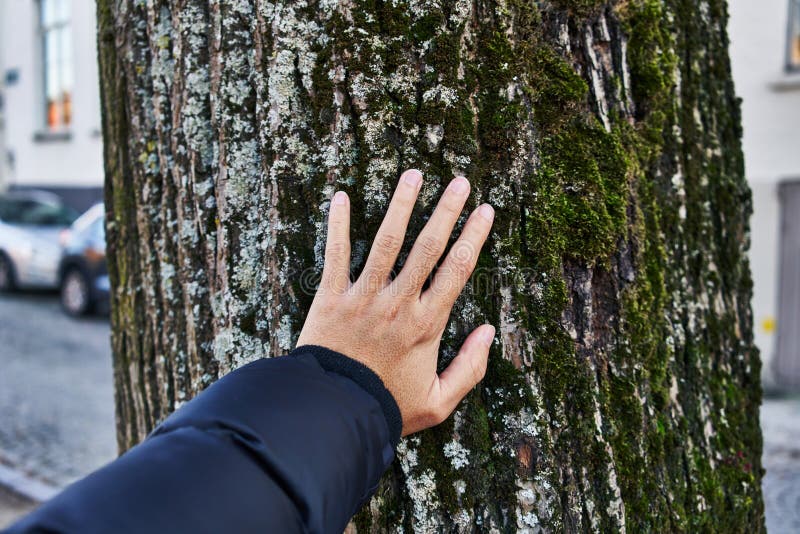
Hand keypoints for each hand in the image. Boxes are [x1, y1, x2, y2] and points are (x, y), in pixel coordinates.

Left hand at [296, 169, 495, 435]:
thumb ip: (470, 368)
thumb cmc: (387, 408)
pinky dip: (338, 225)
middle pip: (428, 247)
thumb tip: (489, 331)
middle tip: (460, 181)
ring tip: (414, 174)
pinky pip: (335, 255)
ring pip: (386, 242)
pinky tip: (341, 196)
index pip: (458, 270)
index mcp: (426, 324)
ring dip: (401, 205)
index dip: (474, 236)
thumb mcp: (439, 402)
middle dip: (447, 211)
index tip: (486, 210)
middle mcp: (398, 303)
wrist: (333, 413)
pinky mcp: (331, 298)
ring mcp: (363, 297)